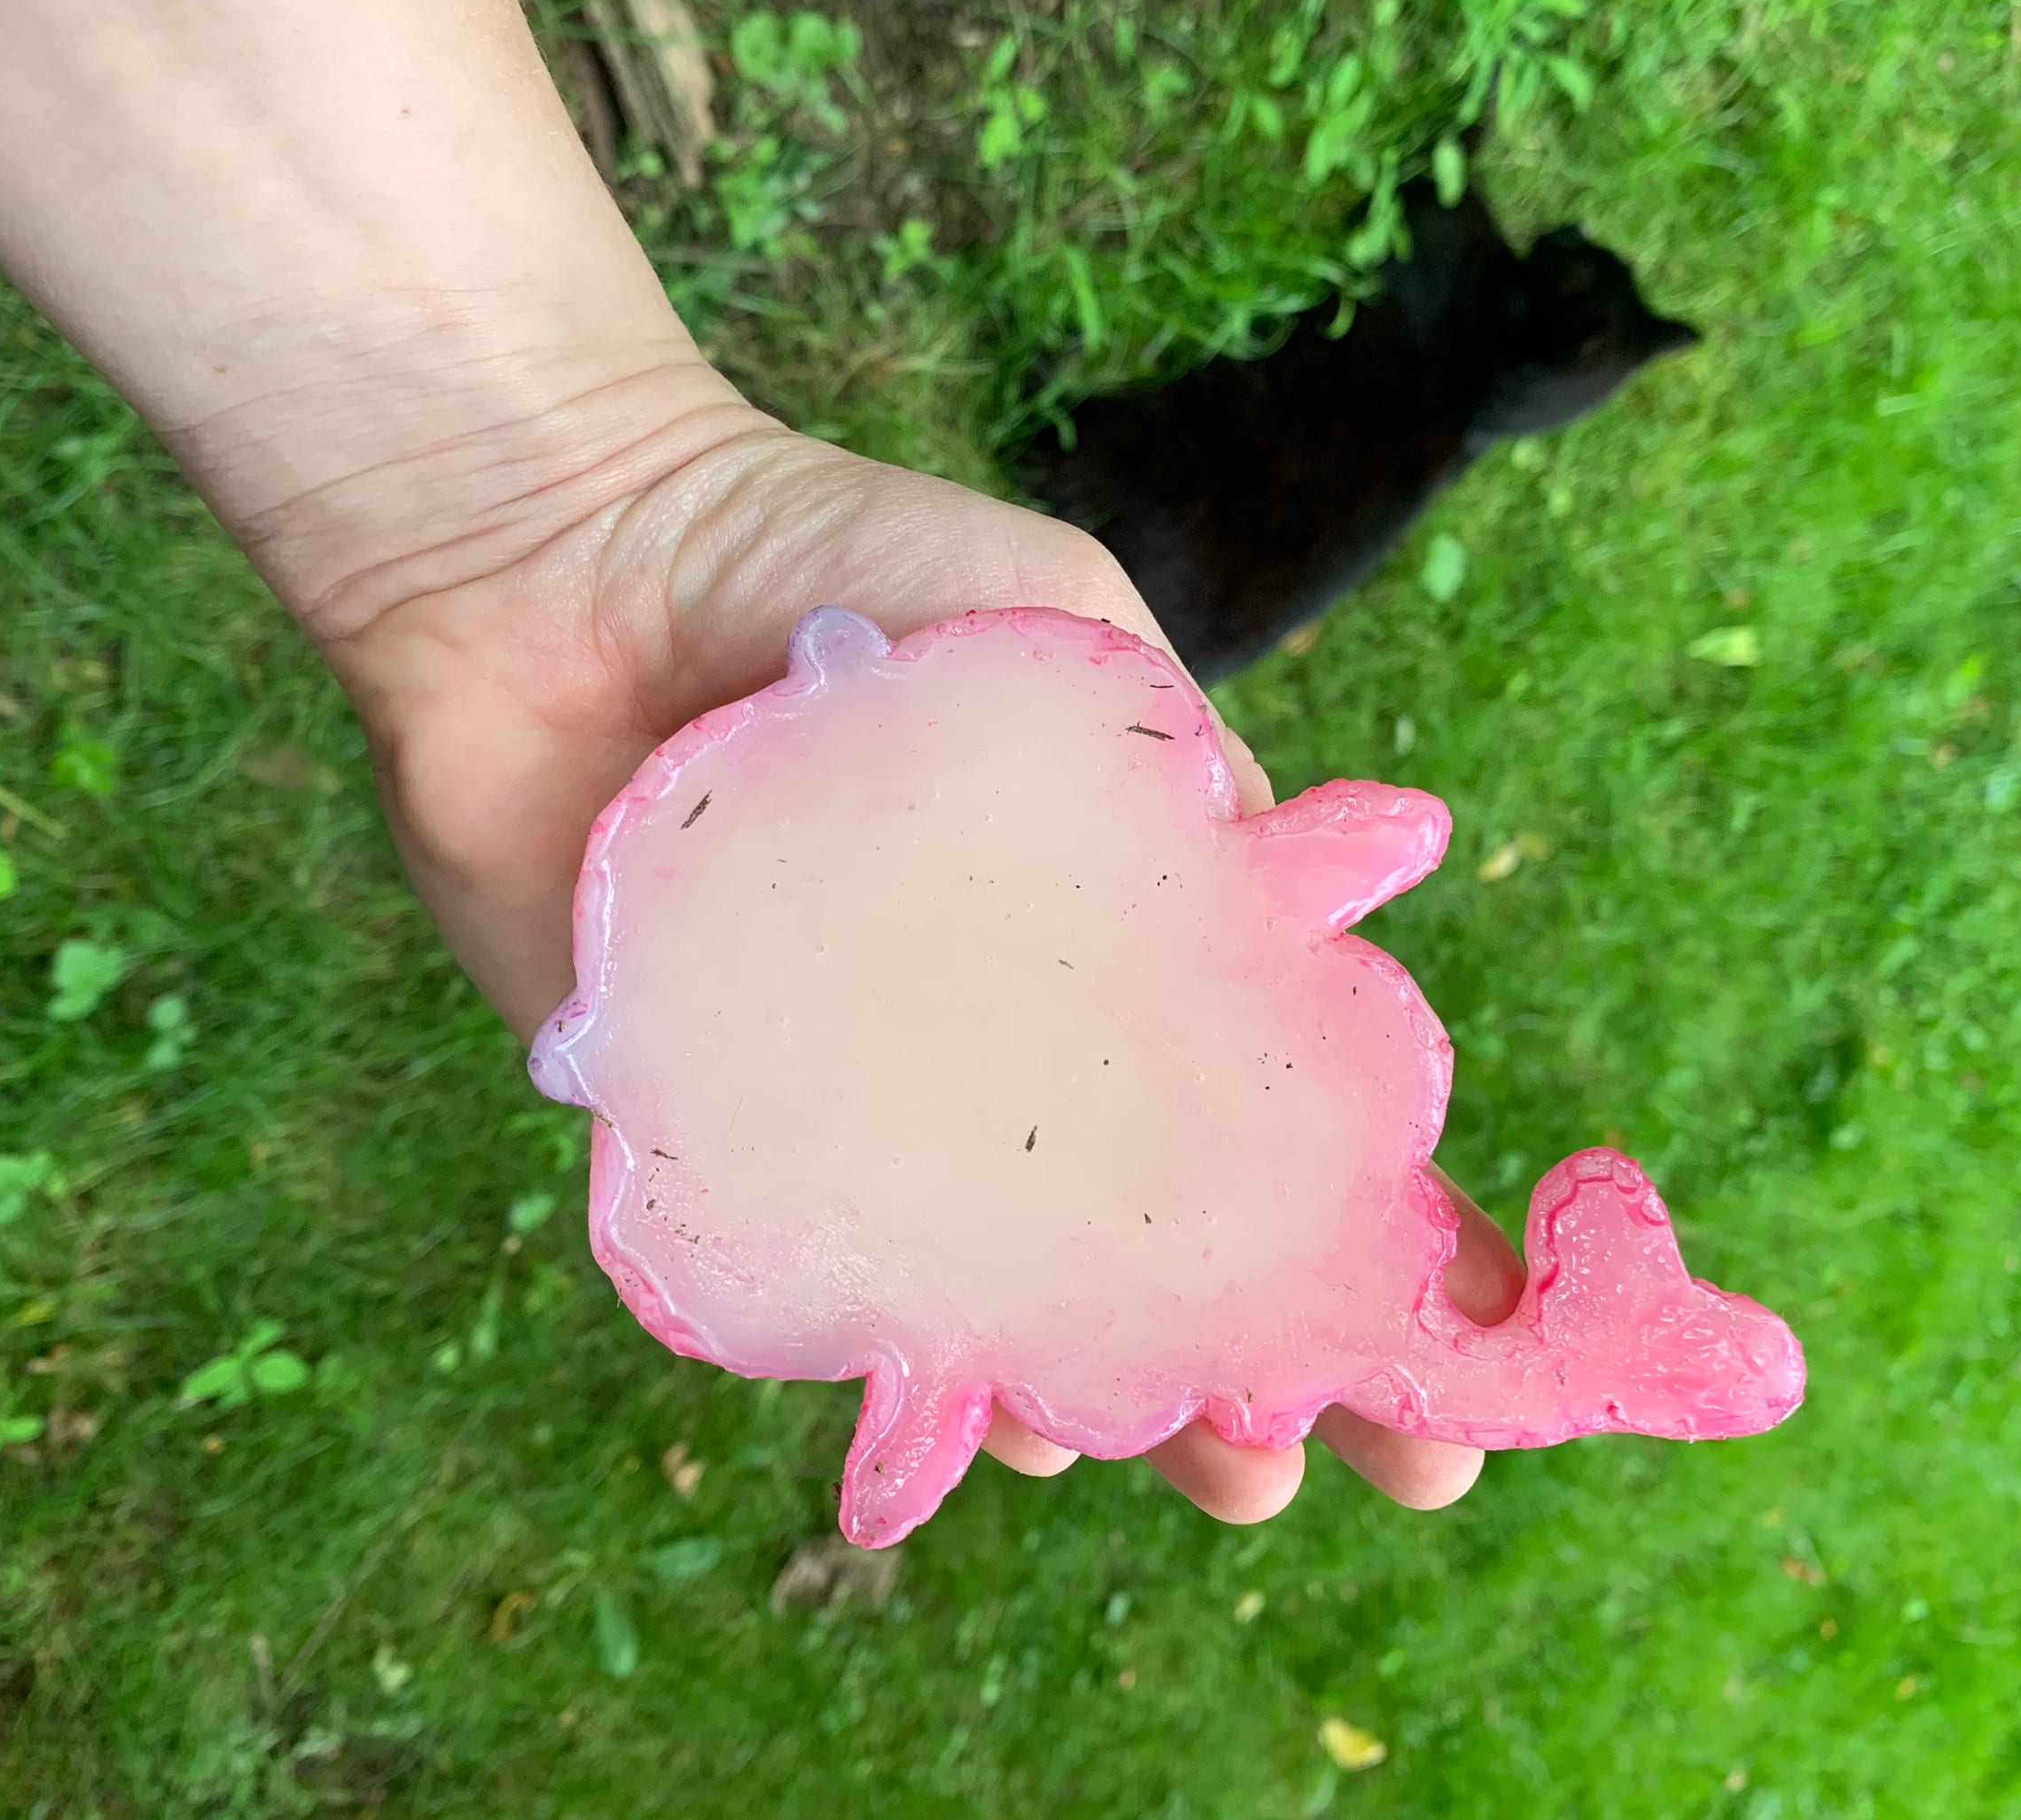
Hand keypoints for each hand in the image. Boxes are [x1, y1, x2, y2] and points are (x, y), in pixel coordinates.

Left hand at [272, 364, 1526, 1525]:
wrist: (560, 558)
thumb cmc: (823, 559)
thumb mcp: (1054, 617)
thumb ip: (1176, 764)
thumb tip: (1325, 908)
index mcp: (1086, 929)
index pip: (1249, 1105)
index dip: (1361, 1228)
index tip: (1460, 1330)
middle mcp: (981, 1044)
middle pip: (1134, 1244)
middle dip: (1241, 1363)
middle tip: (1315, 1454)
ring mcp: (848, 1105)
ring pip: (998, 1302)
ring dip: (1100, 1401)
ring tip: (1209, 1462)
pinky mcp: (700, 1134)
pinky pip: (815, 1286)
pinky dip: (905, 1367)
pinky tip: (990, 1422)